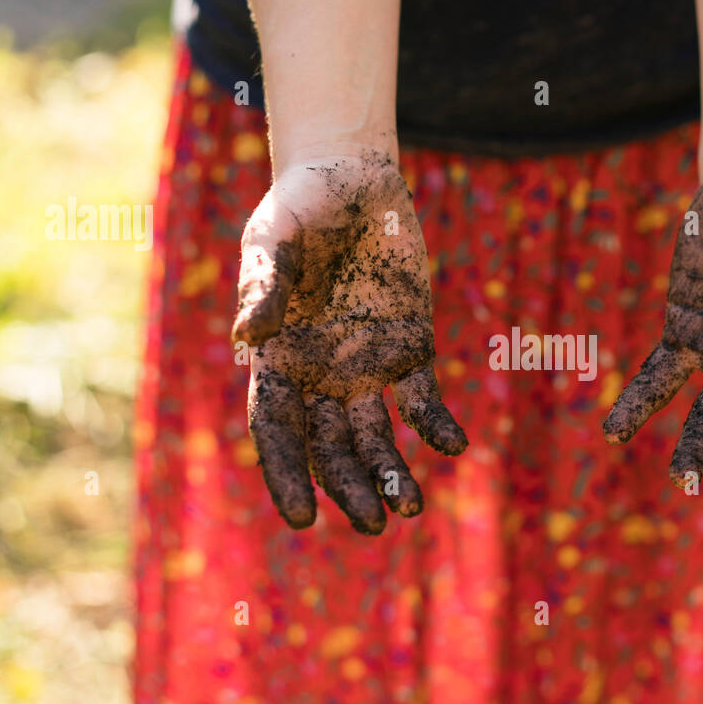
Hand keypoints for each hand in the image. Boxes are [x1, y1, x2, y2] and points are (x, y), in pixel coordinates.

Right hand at [232, 154, 466, 532]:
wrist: (354, 179)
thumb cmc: (300, 206)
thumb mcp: (275, 237)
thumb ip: (264, 283)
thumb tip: (249, 337)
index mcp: (278, 359)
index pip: (277, 432)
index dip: (287, 476)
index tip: (302, 519)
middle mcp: (320, 374)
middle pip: (331, 448)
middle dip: (349, 488)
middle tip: (372, 524)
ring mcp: (366, 365)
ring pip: (376, 436)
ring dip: (392, 473)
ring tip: (411, 510)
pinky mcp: (411, 347)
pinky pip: (423, 398)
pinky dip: (437, 425)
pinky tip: (453, 445)